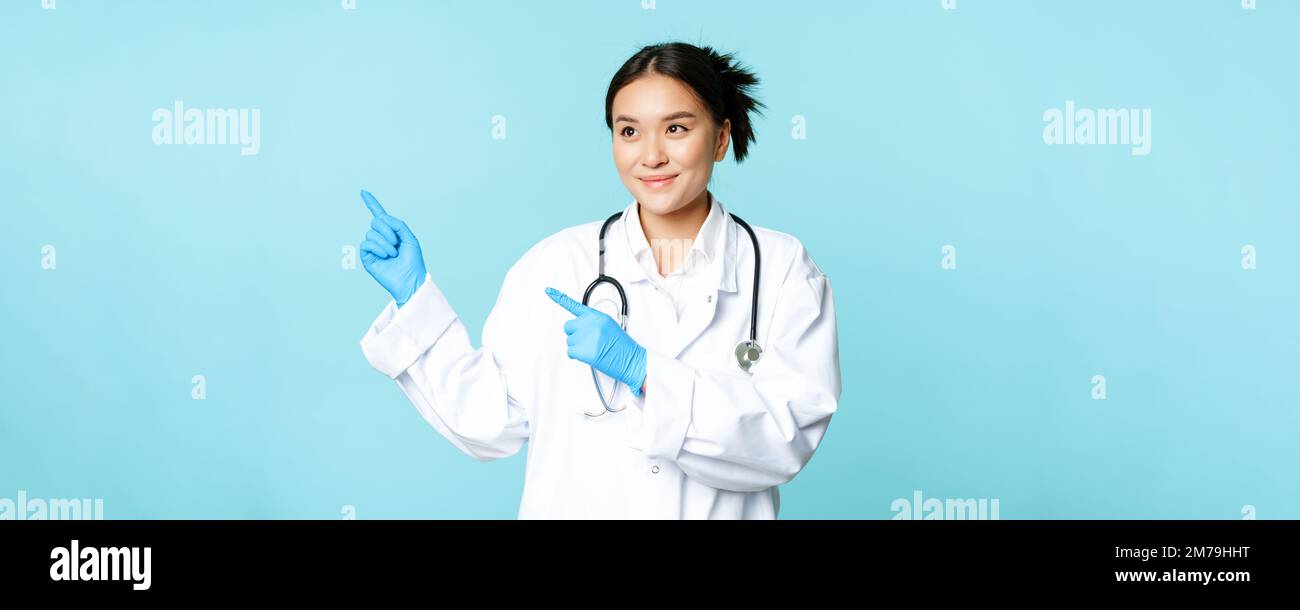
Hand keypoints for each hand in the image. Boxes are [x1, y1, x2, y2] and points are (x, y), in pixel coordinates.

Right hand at [359, 190, 425, 306]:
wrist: (410, 280)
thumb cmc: (413, 261)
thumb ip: (398, 224)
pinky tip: (386, 256)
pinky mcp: (367, 257)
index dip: (372, 203)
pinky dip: (378, 248)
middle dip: (388, 231)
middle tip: (397, 244)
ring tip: (394, 254)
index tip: (363, 192)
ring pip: (371, 233)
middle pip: (376, 222)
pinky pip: (366, 243)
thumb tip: (382, 218)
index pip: (379, 215)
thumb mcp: (410, 238)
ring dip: (386, 243)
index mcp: (391, 232)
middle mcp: (380, 238)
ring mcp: (373, 247)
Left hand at [546, 287, 646, 396]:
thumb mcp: (610, 327)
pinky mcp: (584, 351)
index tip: (548, 291)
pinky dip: (577, 356)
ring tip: (593, 349)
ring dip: (577, 347)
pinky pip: (570, 352)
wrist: (631, 360)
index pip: (575, 305)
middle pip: (568, 327)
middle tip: (587, 341)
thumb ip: (594, 324)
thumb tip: (580, 329)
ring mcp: (587, 337)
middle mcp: (591, 324)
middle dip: (574, 335)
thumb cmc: (622, 346)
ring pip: (569, 341)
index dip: (559, 297)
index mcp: (598, 316)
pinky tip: (589, 356)